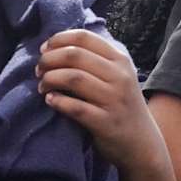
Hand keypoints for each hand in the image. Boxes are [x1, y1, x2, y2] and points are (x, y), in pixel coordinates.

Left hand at [36, 29, 169, 173]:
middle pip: (75, 55)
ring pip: (73, 78)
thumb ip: (97, 59)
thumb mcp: (119, 75)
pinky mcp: (106, 122)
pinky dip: (58, 101)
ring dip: (50, 79)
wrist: (141, 143)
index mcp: (120, 59)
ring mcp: (114, 99)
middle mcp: (120, 76)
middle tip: (39, 69)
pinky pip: (75, 107)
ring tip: (42, 85)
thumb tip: (58, 45)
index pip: (84, 37)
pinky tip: (50, 100)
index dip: (59, 40)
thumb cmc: (122, 105)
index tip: (44, 49)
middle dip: (49, 59)